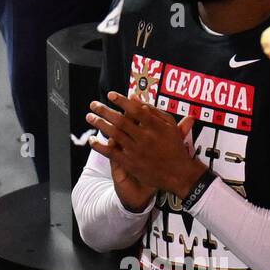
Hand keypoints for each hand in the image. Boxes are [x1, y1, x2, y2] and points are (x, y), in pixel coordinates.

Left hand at [88, 91, 206, 199]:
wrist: (179, 174)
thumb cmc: (174, 146)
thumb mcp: (170, 125)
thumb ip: (153, 111)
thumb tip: (134, 98)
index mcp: (155, 126)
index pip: (135, 110)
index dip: (121, 101)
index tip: (110, 94)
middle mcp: (145, 137)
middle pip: (121, 121)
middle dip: (104, 111)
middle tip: (93, 104)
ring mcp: (136, 151)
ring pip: (114, 134)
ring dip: (100, 124)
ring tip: (89, 117)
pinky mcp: (130, 163)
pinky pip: (111, 153)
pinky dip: (100, 146)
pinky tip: (91, 140)